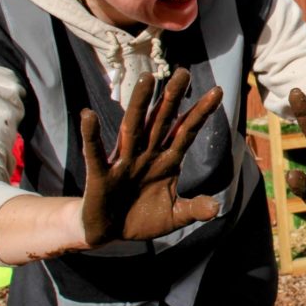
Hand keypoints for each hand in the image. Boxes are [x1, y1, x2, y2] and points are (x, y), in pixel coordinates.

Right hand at [80, 68, 223, 245]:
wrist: (108, 233)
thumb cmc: (142, 219)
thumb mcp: (174, 216)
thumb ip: (194, 209)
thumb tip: (216, 208)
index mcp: (166, 161)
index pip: (186, 131)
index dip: (200, 113)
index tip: (217, 90)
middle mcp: (146, 154)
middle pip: (161, 121)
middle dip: (172, 98)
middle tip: (184, 72)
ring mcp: (123, 162)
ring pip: (133, 127)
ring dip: (138, 104)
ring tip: (146, 78)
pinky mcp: (100, 175)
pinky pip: (95, 153)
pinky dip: (91, 135)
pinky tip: (88, 115)